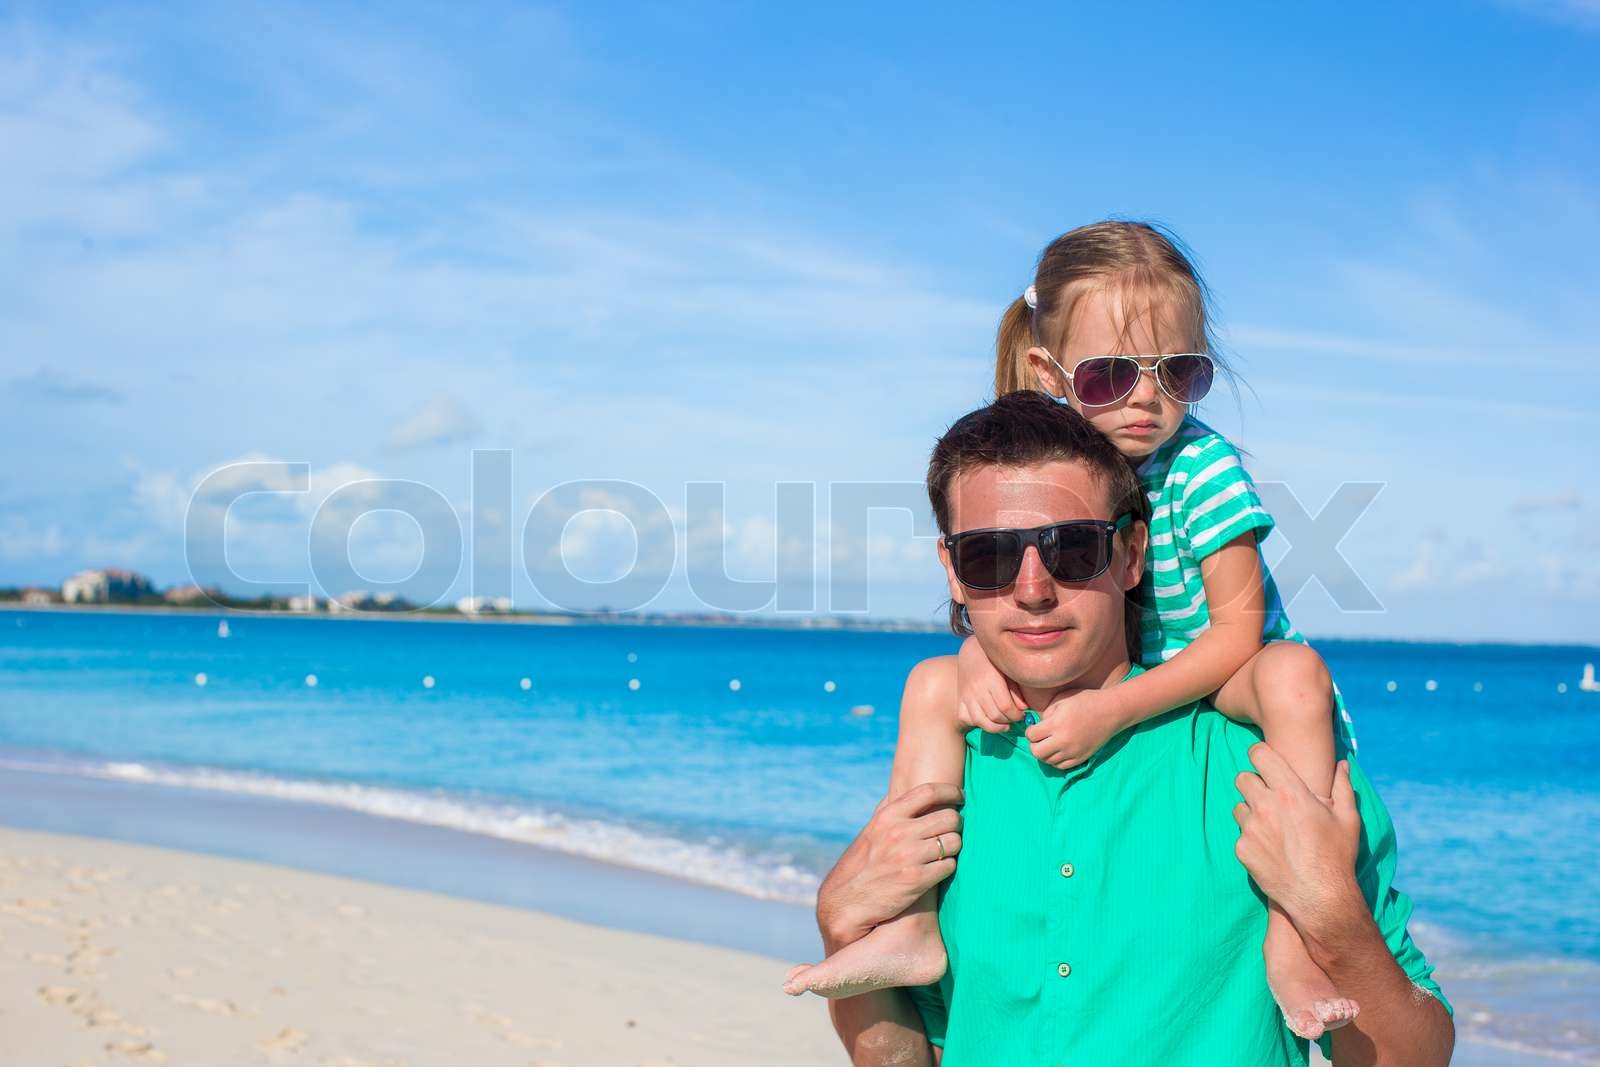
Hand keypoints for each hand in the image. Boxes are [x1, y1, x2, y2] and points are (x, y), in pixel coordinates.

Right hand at [817, 782, 963, 948]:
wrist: (848, 902)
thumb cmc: (862, 864)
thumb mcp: (871, 831)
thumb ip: (890, 812)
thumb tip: (905, 792)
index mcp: (887, 816)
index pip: (928, 791)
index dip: (950, 791)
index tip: (960, 796)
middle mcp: (899, 832)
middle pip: (949, 817)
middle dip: (956, 823)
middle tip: (953, 830)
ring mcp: (909, 856)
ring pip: (954, 842)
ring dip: (953, 847)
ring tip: (943, 852)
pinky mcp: (917, 880)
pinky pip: (950, 865)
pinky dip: (947, 867)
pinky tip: (937, 870)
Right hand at [956, 637, 1027, 732]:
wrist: (972, 651)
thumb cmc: (997, 661)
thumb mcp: (1009, 671)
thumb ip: (1017, 690)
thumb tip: (1024, 709)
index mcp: (991, 679)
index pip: (1005, 707)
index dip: (1017, 715)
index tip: (1022, 714)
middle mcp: (976, 688)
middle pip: (994, 715)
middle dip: (1009, 721)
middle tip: (1014, 717)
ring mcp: (966, 695)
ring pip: (979, 721)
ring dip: (994, 727)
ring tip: (1004, 724)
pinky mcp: (960, 699)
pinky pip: (965, 718)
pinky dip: (976, 723)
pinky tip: (987, 719)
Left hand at [1024, 687, 1128, 768]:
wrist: (1111, 711)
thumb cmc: (1085, 701)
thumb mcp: (1062, 700)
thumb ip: (1046, 713)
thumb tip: (1037, 725)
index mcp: (1057, 724)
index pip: (1031, 736)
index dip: (1030, 731)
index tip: (1034, 727)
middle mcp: (1063, 741)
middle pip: (1036, 752)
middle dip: (1034, 744)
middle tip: (1039, 738)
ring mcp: (1073, 752)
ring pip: (1047, 761)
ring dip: (1045, 753)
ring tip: (1049, 743)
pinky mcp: (1081, 758)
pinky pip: (1061, 766)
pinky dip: (1056, 760)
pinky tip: (1058, 750)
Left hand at [1233, 744, 1361, 921]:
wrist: (1320, 898)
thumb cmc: (1337, 856)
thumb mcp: (1348, 819)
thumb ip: (1342, 786)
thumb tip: (1341, 764)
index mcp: (1290, 792)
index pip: (1258, 755)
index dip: (1260, 755)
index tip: (1265, 761)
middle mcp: (1266, 806)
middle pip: (1242, 778)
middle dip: (1254, 783)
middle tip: (1270, 797)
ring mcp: (1251, 828)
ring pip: (1239, 806)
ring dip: (1251, 811)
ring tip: (1273, 827)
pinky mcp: (1242, 849)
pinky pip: (1240, 833)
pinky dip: (1251, 837)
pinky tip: (1270, 848)